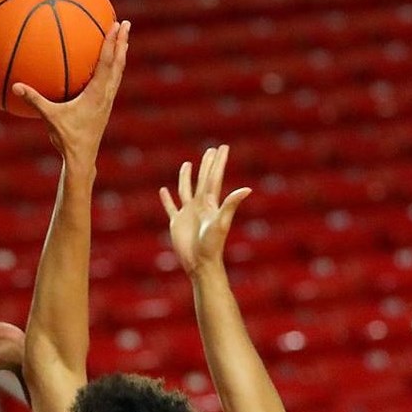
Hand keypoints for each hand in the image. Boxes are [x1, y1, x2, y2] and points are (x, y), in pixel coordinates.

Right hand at [13, 21, 129, 160]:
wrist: (82, 158)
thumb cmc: (67, 138)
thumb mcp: (50, 117)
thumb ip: (35, 100)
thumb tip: (16, 86)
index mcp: (96, 94)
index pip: (106, 63)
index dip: (111, 43)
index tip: (116, 26)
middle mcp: (106, 94)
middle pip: (118, 62)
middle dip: (123, 42)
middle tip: (126, 24)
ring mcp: (108, 100)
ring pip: (118, 71)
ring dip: (121, 53)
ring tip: (124, 39)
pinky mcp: (105, 106)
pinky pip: (113, 81)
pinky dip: (114, 68)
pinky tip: (111, 65)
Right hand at [161, 145, 251, 273]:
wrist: (200, 263)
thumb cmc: (213, 245)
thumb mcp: (222, 222)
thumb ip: (231, 204)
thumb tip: (248, 188)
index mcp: (210, 203)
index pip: (214, 177)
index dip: (219, 162)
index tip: (222, 147)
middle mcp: (200, 205)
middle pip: (203, 180)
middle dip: (207, 165)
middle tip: (211, 149)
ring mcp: (188, 214)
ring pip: (186, 190)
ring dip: (187, 177)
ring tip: (188, 164)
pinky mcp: (176, 223)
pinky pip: (170, 207)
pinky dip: (167, 199)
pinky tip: (163, 191)